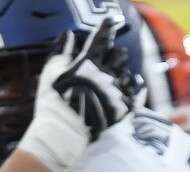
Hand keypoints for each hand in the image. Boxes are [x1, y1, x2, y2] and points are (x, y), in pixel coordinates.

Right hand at [15, 19, 131, 171]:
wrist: (64, 133)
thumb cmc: (53, 102)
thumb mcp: (52, 73)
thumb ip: (61, 51)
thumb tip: (68, 34)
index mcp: (89, 62)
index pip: (101, 39)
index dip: (106, 27)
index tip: (111, 21)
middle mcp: (107, 74)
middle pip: (118, 56)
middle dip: (116, 52)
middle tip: (115, 51)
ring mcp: (117, 92)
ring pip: (126, 73)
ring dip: (123, 68)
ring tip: (120, 66)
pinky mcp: (123, 109)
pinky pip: (135, 94)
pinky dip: (136, 87)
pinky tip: (137, 82)